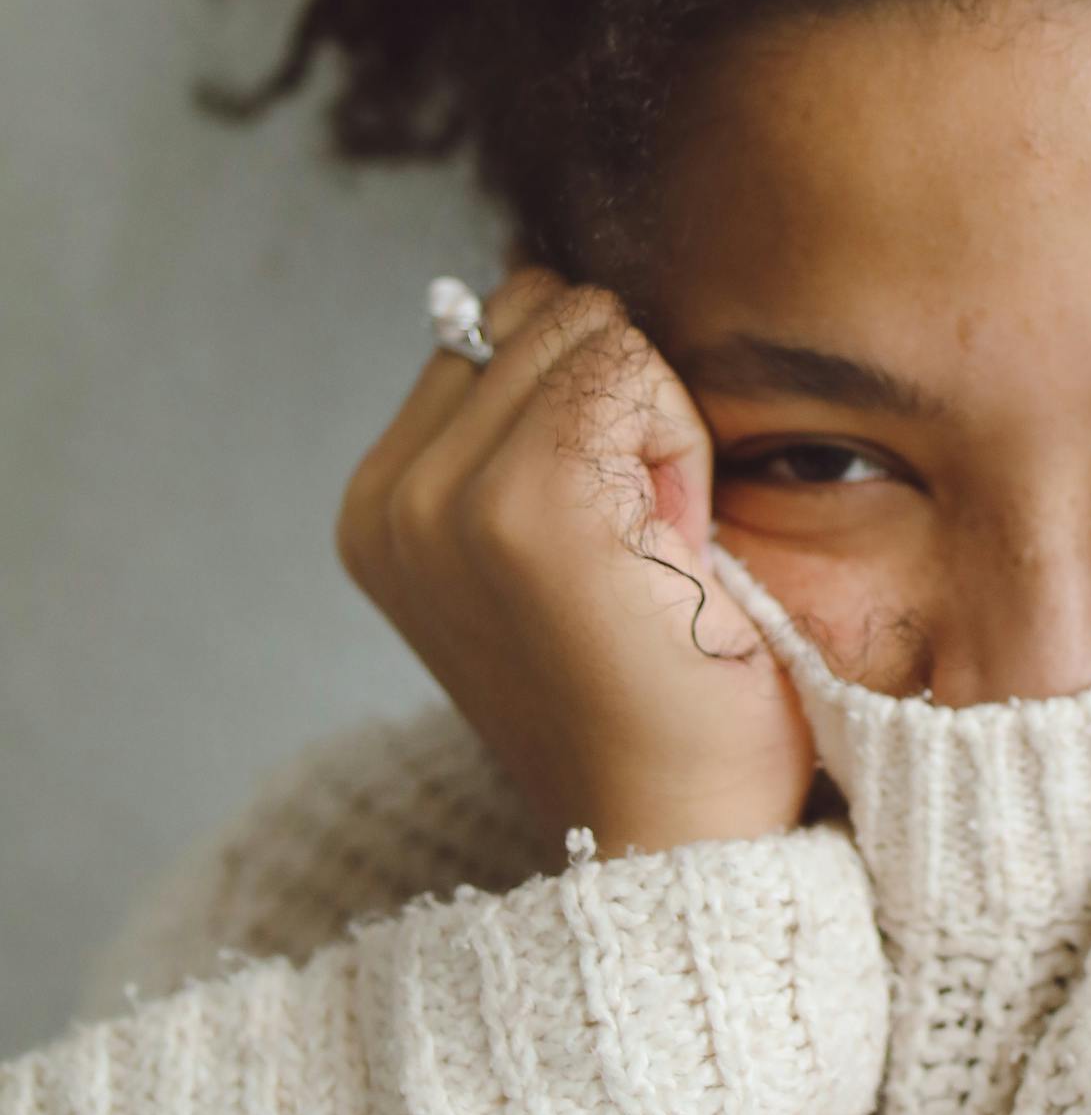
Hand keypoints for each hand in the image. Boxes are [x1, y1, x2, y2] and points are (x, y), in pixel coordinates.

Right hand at [335, 268, 819, 868]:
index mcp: (386, 503)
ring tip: (653, 548)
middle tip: (642, 545)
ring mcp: (445, 499)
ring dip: (655, 421)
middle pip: (543, 307)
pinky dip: (679, 440)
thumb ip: (525, 422)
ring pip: (588, 327)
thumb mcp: (560, 538)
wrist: (680, 826)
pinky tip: (673, 545)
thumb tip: (541, 288)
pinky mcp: (522, 503)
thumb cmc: (660, 685)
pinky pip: (625, 366)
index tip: (610, 536)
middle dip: (622, 402)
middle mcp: (392, 498)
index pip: (501, 322)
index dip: (592, 403)